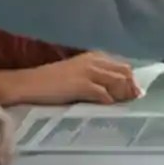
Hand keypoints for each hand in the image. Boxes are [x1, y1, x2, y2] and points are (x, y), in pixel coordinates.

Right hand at [0, 51, 141, 105]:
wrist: (28, 84)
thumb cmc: (51, 82)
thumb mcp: (77, 74)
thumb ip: (95, 78)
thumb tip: (114, 91)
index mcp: (93, 57)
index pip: (122, 66)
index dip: (131, 79)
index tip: (135, 92)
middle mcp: (93, 61)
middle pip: (124, 72)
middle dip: (131, 86)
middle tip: (134, 100)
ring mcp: (87, 72)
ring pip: (116, 81)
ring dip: (123, 94)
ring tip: (125, 105)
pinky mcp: (80, 85)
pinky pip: (102, 93)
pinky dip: (109, 101)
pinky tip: (109, 107)